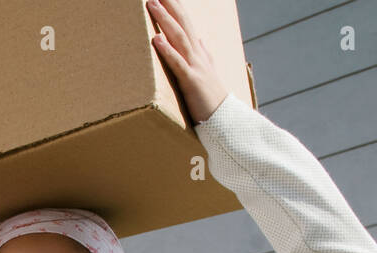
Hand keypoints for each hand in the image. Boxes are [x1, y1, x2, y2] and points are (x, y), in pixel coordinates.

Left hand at [147, 0, 229, 124]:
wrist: (223, 117)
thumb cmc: (211, 96)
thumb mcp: (208, 71)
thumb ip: (204, 54)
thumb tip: (201, 41)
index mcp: (198, 51)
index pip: (186, 23)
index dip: (176, 7)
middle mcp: (197, 54)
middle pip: (182, 23)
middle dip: (170, 6)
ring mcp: (195, 66)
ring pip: (179, 38)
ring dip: (165, 20)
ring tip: (153, 5)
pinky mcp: (191, 80)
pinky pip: (177, 63)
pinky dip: (167, 50)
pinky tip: (156, 39)